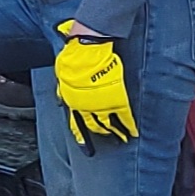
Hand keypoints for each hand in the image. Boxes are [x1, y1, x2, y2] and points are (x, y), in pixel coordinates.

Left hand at [54, 23, 137, 149]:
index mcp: (74, 102)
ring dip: (116, 133)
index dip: (81, 135)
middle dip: (101, 133)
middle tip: (107, 138)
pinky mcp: (117, 99)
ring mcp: (103, 105)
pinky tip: (133, 132)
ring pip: (109, 124)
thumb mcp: (61, 78)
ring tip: (122, 139)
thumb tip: (61, 100)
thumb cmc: (72, 59)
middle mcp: (87, 108)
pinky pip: (125, 117)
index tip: (84, 146)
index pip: (76, 124)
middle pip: (94, 126)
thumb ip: (63, 92)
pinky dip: (130, 126)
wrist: (87, 49)